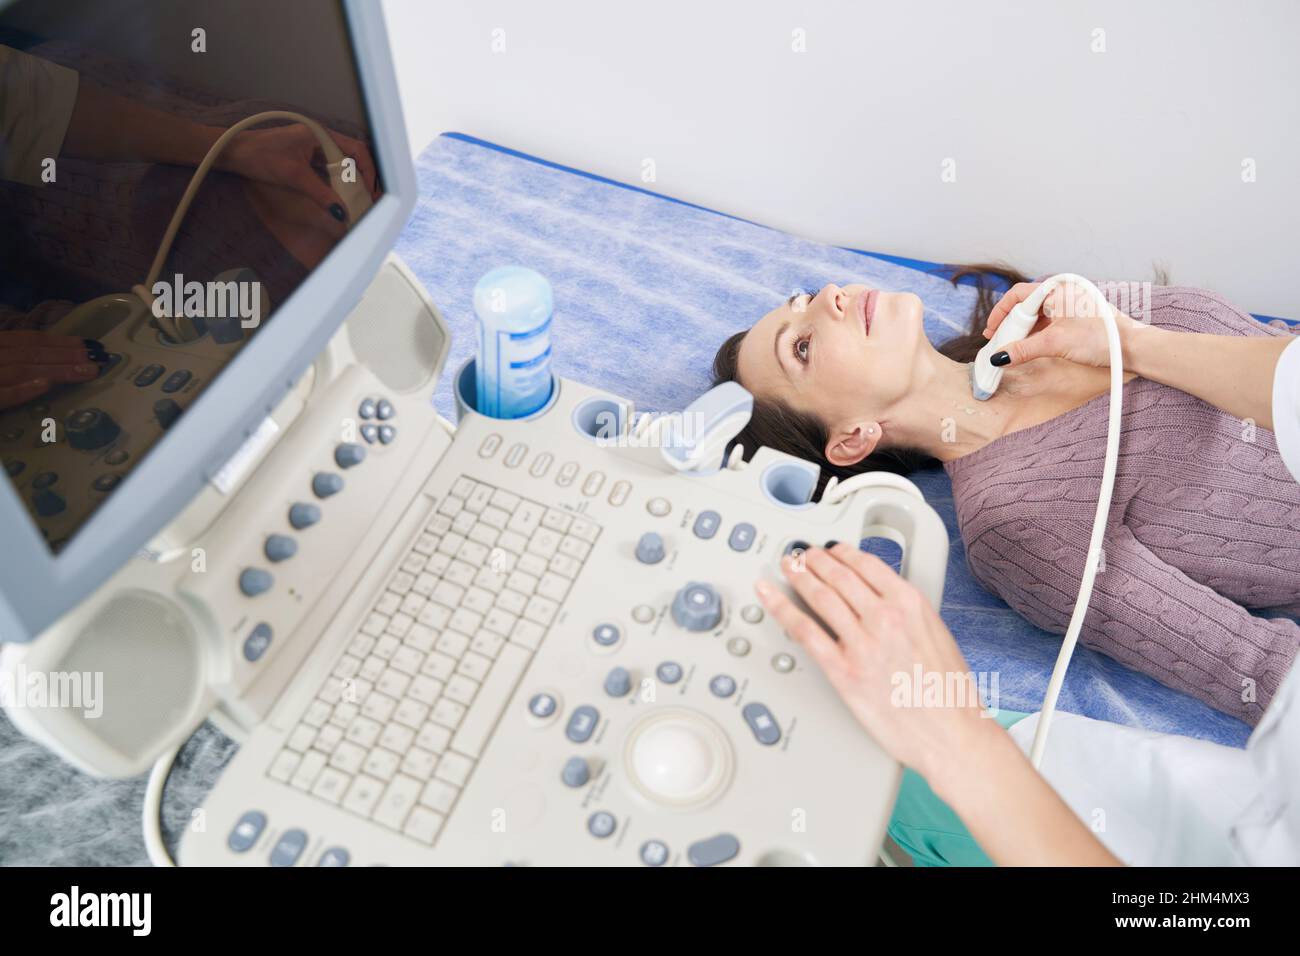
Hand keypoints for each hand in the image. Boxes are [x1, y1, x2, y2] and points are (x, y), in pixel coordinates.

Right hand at [0, 331, 104, 409]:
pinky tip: (46, 385)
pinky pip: (2, 394)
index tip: (83, 345)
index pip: (25, 341)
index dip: (56, 342)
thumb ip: (12, 357)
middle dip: (64, 356)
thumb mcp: (0, 360)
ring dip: (55, 370)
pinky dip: (23, 389)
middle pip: (29, 355)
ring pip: (21, 371)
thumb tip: (44, 365)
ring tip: (84, 371)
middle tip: (94, 360)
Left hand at [219, 123, 379, 219]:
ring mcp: (312, 149)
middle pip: (351, 159)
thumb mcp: (294, 176)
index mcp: (321, 136)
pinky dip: (335, 185)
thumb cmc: (260, 156)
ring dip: (349, 184)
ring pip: (340, 167)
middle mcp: (320, 140)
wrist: (234, 153)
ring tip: (355, 202)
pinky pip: (328, 172)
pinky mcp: (305, 159)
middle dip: (362, 180)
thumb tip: (342, 212)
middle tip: (368, 200)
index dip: (368, 170)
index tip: (371, 190)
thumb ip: (321, 194)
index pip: (356, 150)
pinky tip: (337, 199)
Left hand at [754, 543, 995, 784]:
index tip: (831, 550)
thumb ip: (905, 612)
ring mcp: (861, 642)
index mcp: (910, 603)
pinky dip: (782, 607)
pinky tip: (770, 596)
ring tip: (789, 567)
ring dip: (799, 575)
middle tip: (803, 554)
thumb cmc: (947, 692)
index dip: (842, 553)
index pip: (866, 564)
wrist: (950, 733)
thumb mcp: (935, 633)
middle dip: (815, 560)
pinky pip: (804, 630)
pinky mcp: (843, 670)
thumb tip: (880, 600)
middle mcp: (884, 616)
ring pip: (819, 596)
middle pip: (838, 576)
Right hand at [982, 280, 1138, 368]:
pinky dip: (1036, 333)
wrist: (1132, 347)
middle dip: (1010, 325)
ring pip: (1037, 314)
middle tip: (999, 342)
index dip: (1000, 313)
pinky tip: (1030, 346)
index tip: (991, 331)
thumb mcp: (1055, 344)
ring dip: (1023, 331)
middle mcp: (1062, 292)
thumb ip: (1023, 350)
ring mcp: (1070, 304)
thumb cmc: (1100, 338)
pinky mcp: (1076, 316)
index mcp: (1056, 289)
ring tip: (1013, 347)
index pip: (1017, 296)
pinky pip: (1048, 321)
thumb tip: (999, 357)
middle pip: (1025, 305)